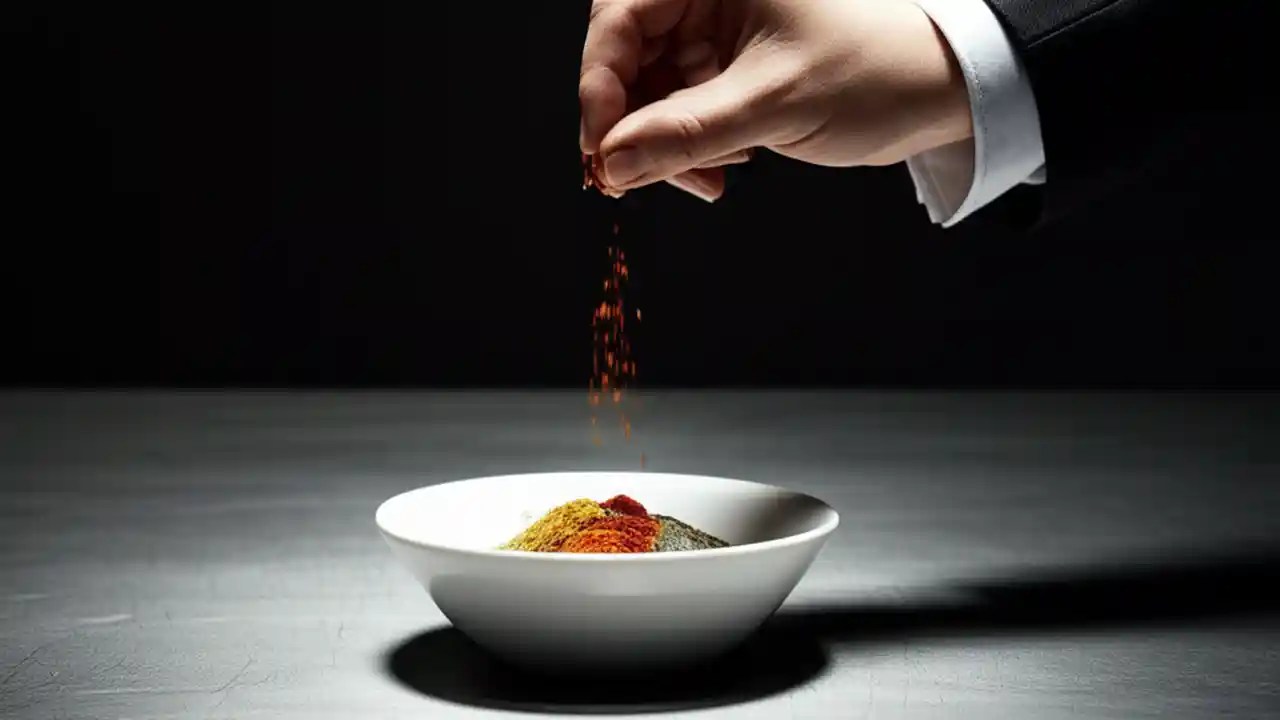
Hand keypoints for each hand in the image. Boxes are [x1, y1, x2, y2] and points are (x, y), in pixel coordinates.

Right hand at [579, 0, 972, 201]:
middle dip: (630, 123)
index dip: (600, 85)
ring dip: (659, 144)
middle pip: (626, 54)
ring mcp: (713, 30)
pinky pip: (676, 108)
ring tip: (701, 176)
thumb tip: (613, 161)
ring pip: (647, 89)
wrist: (936, 93)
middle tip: (630, 176)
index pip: (620, 18)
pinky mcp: (724, 66)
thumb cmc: (877, 71)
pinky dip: (684, 146)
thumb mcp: (775, 103)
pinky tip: (718, 166)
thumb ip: (687, 134)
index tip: (599, 149)